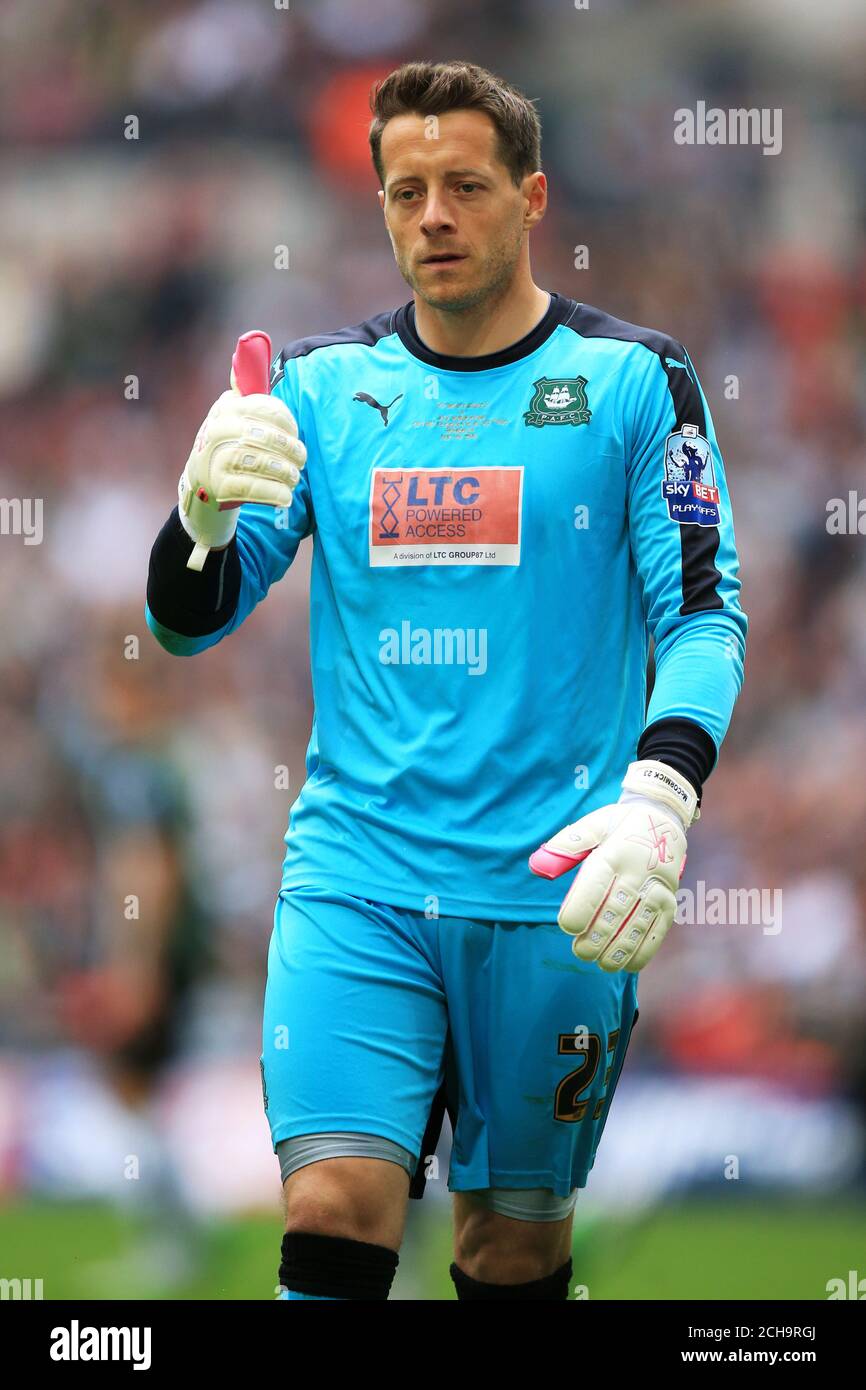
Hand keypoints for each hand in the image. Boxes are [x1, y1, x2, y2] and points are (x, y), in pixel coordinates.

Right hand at [178, 330, 306, 571]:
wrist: (201, 488)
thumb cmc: (228, 445)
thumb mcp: (234, 413)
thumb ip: (246, 386)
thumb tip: (251, 339)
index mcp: (226, 407)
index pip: (266, 407)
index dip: (289, 422)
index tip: (296, 434)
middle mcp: (216, 430)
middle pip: (265, 436)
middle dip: (291, 450)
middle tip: (301, 460)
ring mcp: (213, 459)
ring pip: (261, 462)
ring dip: (285, 473)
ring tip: (294, 478)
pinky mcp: (216, 487)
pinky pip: (253, 488)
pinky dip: (274, 493)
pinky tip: (285, 496)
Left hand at [529, 760, 698, 971]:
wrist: (664, 818)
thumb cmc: (619, 825)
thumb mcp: (593, 824)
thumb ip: (566, 845)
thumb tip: (537, 866)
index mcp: (615, 852)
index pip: (597, 884)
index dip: (582, 908)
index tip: (568, 926)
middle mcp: (639, 871)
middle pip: (617, 909)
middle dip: (598, 936)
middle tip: (580, 952)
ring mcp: (657, 888)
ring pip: (638, 923)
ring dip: (620, 948)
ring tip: (601, 963)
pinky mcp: (670, 900)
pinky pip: (659, 929)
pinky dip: (644, 949)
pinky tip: (628, 964)